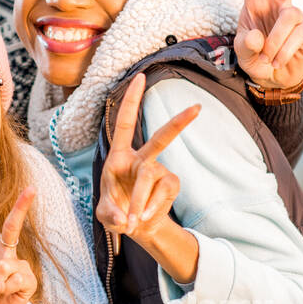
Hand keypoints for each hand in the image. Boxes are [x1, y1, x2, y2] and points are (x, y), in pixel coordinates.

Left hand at [96, 73, 199, 249]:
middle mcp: (140, 159)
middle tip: (197, 108)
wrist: (137, 227)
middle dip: (178, 124)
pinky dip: (149, 209)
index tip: (140, 77)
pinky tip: (143, 218)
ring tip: (132, 222)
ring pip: (150, 178)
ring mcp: (158, 171)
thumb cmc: (117, 212)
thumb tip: (126, 219)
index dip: (132, 101)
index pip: (126, 124)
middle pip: (160, 139)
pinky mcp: (171, 185)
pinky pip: (161, 195)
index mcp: (120, 157)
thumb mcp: (105, 215)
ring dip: (138, 201)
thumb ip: (110, 216)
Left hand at [234, 0, 302, 89]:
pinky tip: (276, 61)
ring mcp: (293, 16)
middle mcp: (276, 3)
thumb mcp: (242, 53)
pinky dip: (282, 52)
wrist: (274, 79)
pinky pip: (295, 38)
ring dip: (275, 42)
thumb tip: (258, 37)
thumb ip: (245, 46)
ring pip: (289, 19)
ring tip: (267, 57)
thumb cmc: (255, 57)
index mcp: (256, 0)